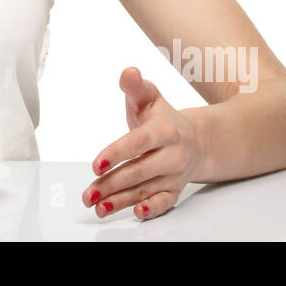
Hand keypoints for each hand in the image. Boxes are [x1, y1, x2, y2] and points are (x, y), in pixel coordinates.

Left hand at [83, 66, 203, 219]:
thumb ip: (135, 86)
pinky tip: (135, 213)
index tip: (97, 165)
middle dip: (112, 183)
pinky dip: (151, 210)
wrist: (197, 140)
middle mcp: (173, 154)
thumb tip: (128, 72)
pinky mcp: (174, 191)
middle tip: (88, 193)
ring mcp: (175, 175)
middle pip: (139, 171)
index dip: (117, 153)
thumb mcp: (150, 97)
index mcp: (165, 130)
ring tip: (97, 206)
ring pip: (146, 190)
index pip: (139, 143)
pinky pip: (164, 203)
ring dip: (120, 201)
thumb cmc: (163, 118)